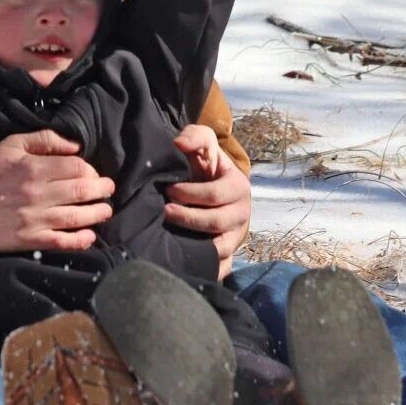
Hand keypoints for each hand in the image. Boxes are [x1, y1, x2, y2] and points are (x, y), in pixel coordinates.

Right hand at [0, 129, 115, 252]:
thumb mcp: (13, 145)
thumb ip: (46, 139)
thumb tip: (76, 145)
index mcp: (34, 168)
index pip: (77, 167)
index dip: (92, 170)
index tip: (94, 174)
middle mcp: (36, 193)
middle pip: (81, 190)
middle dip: (102, 190)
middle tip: (108, 190)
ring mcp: (33, 218)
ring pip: (76, 216)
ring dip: (97, 214)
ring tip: (106, 211)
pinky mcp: (28, 239)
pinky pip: (60, 241)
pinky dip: (79, 240)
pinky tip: (90, 236)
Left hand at [165, 124, 251, 269]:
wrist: (211, 190)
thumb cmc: (205, 168)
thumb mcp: (203, 146)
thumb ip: (195, 136)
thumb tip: (179, 143)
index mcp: (238, 187)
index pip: (215, 195)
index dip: (190, 193)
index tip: (169, 189)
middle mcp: (242, 214)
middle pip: (215, 221)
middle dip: (186, 216)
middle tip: (163, 209)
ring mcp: (236, 237)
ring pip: (217, 247)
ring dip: (191, 239)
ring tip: (168, 230)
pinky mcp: (228, 255)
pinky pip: (220, 267)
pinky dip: (205, 267)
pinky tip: (183, 259)